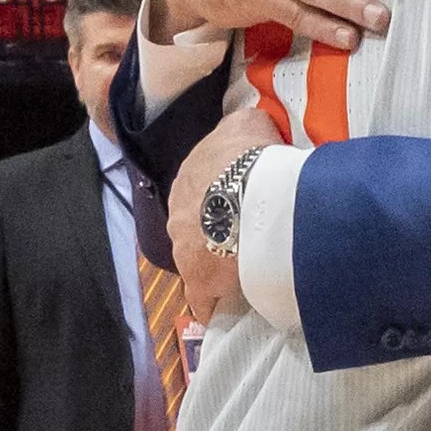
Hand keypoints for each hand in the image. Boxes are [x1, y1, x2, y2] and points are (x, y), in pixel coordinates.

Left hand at [167, 107, 286, 323]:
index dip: (222, 197)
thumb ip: (241, 128)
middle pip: (196, 224)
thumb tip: (246, 130)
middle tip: (245, 236)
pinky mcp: (198, 280)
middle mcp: (176, 211)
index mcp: (188, 176)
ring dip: (216, 263)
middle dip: (215, 231)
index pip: (201, 189)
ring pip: (199, 259)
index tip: (242, 204)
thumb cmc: (251, 156)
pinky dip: (214, 302)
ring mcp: (183, 248)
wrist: (253, 193)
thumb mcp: (247, 124)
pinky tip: (229, 307)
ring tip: (244, 268)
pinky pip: (204, 298)